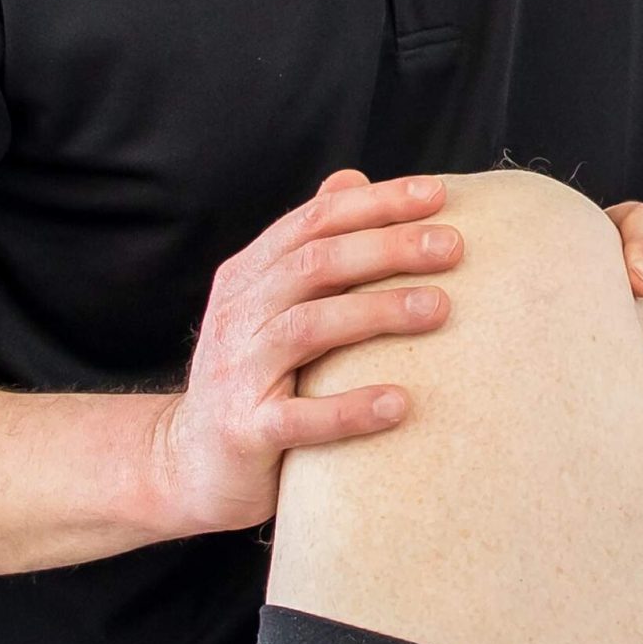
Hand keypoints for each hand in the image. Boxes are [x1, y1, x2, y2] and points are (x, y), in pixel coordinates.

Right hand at [157, 170, 459, 536]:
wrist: (189, 465)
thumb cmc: (251, 377)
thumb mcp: (270, 305)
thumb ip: (308, 247)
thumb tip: (352, 178)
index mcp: (248, 277)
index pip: (314, 222)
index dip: (375, 204)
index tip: (438, 195)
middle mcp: (238, 315)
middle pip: (315, 264)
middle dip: (387, 248)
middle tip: (454, 246)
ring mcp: (237, 373)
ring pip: (308, 328)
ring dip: (377, 313)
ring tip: (440, 309)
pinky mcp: (246, 432)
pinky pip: (300, 418)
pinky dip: (350, 408)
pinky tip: (400, 402)